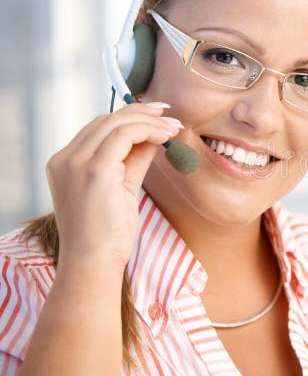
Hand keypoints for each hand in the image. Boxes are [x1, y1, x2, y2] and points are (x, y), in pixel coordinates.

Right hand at [45, 102, 182, 269]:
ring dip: (149, 121)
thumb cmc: (107, 234)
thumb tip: (152, 138)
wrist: (93, 262)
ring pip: (116, 124)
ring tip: (173, 126)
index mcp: (65, 164)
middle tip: (168, 115)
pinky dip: (148, 130)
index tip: (156, 116)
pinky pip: (124, 135)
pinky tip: (165, 136)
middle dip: (140, 113)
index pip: (98, 128)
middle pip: (105, 120)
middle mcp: (65, 160)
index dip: (129, 117)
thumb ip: (133, 161)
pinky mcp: (94, 169)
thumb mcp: (121, 188)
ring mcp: (75, 163)